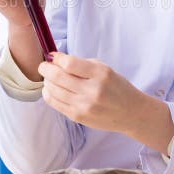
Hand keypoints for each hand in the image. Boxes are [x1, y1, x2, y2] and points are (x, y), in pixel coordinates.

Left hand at [38, 52, 173, 153]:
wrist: (130, 113)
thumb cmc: (117, 87)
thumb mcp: (105, 69)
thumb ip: (82, 64)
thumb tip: (56, 60)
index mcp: (100, 74)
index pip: (70, 63)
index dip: (57, 58)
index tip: (54, 56)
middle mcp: (92, 91)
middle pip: (58, 77)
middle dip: (46, 69)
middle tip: (44, 66)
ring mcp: (84, 106)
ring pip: (53, 90)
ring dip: (47, 81)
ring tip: (49, 78)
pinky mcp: (77, 116)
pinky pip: (55, 103)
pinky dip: (48, 94)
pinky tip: (50, 89)